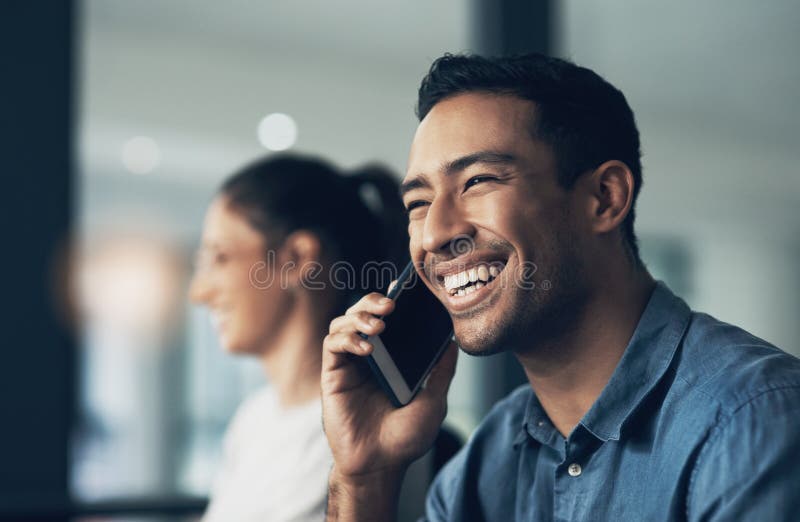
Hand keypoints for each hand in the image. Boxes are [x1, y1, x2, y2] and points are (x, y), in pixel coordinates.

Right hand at [322, 291, 457, 480]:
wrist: (379, 465)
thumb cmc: (405, 438)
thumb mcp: (434, 401)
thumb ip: (442, 371)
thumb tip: (454, 341)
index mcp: (391, 359)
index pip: (389, 319)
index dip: (392, 300)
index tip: (405, 292)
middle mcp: (369, 357)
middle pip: (362, 313)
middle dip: (373, 301)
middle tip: (390, 304)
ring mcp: (349, 364)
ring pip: (343, 323)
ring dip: (359, 316)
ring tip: (378, 325)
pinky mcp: (333, 375)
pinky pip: (332, 344)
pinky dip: (347, 338)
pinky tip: (365, 348)